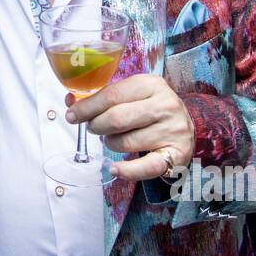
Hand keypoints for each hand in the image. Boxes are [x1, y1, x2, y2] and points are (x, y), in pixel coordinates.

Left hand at [65, 74, 194, 180]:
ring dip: (110, 144)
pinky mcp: (177, 154)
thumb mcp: (131, 95)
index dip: (87, 107)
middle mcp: (165, 105)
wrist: (185, 125)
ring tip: (112, 139)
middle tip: (93, 128)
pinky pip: (146, 167)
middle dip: (96, 126)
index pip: (111, 95)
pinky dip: (127, 170)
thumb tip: (70, 103)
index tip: (71, 115)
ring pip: (126, 142)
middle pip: (117, 118)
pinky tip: (115, 169)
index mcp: (151, 84)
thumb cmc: (150, 108)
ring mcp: (173, 129)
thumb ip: (102, 97)